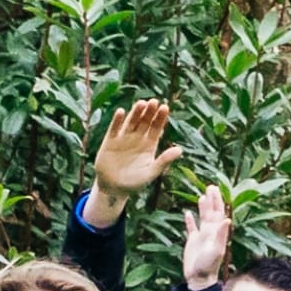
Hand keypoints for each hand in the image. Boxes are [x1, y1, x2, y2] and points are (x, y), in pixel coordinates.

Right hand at [87, 99, 185, 224]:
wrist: (113, 188)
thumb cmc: (134, 183)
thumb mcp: (150, 173)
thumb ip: (164, 161)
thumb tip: (180, 150)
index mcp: (149, 144)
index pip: (157, 128)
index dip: (160, 118)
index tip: (165, 108)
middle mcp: (137, 138)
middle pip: (145, 121)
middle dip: (150, 112)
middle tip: (154, 101)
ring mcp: (123, 138)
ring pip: (131, 122)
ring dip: (136, 112)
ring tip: (141, 103)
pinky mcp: (110, 141)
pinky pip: (114, 128)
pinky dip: (117, 121)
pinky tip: (121, 112)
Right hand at [181, 185, 231, 290]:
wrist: (199, 279)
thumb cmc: (208, 266)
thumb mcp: (216, 250)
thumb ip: (221, 235)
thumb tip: (227, 219)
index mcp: (216, 232)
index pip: (217, 212)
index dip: (217, 200)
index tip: (215, 188)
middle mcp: (210, 232)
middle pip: (211, 212)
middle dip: (212, 199)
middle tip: (210, 186)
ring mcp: (201, 237)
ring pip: (202, 218)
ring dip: (202, 207)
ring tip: (202, 196)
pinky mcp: (192, 242)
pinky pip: (191, 228)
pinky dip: (189, 220)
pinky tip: (187, 213)